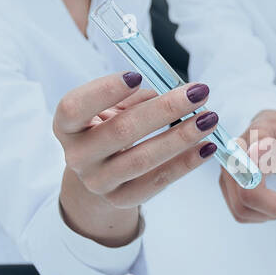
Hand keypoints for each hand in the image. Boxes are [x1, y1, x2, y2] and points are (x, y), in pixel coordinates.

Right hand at [55, 72, 218, 244]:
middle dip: (165, 109)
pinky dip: (184, 164)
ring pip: (142, 159)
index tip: (138, 74)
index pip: (75, 107)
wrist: (100, 173)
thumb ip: (133, 98)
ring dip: (180, 137)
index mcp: (66, 125)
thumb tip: (170, 92)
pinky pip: (157, 182)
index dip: (105, 90)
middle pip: (121, 131)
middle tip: (198, 92)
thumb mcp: (110, 108)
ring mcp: (98, 182)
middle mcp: (77, 156)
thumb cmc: (108, 128)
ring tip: (209, 119)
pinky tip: (206, 148)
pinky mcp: (121, 199)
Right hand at [219, 109, 275, 222]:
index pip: (254, 145)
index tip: (262, 149)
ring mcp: (228, 170)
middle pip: (249, 193)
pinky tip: (275, 203)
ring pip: (243, 208)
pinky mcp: (226, 184)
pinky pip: (240, 212)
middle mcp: (238, 153)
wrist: (271, 128)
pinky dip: (261, 215)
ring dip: (271, 214)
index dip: (256, 153)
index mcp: (261, 134)